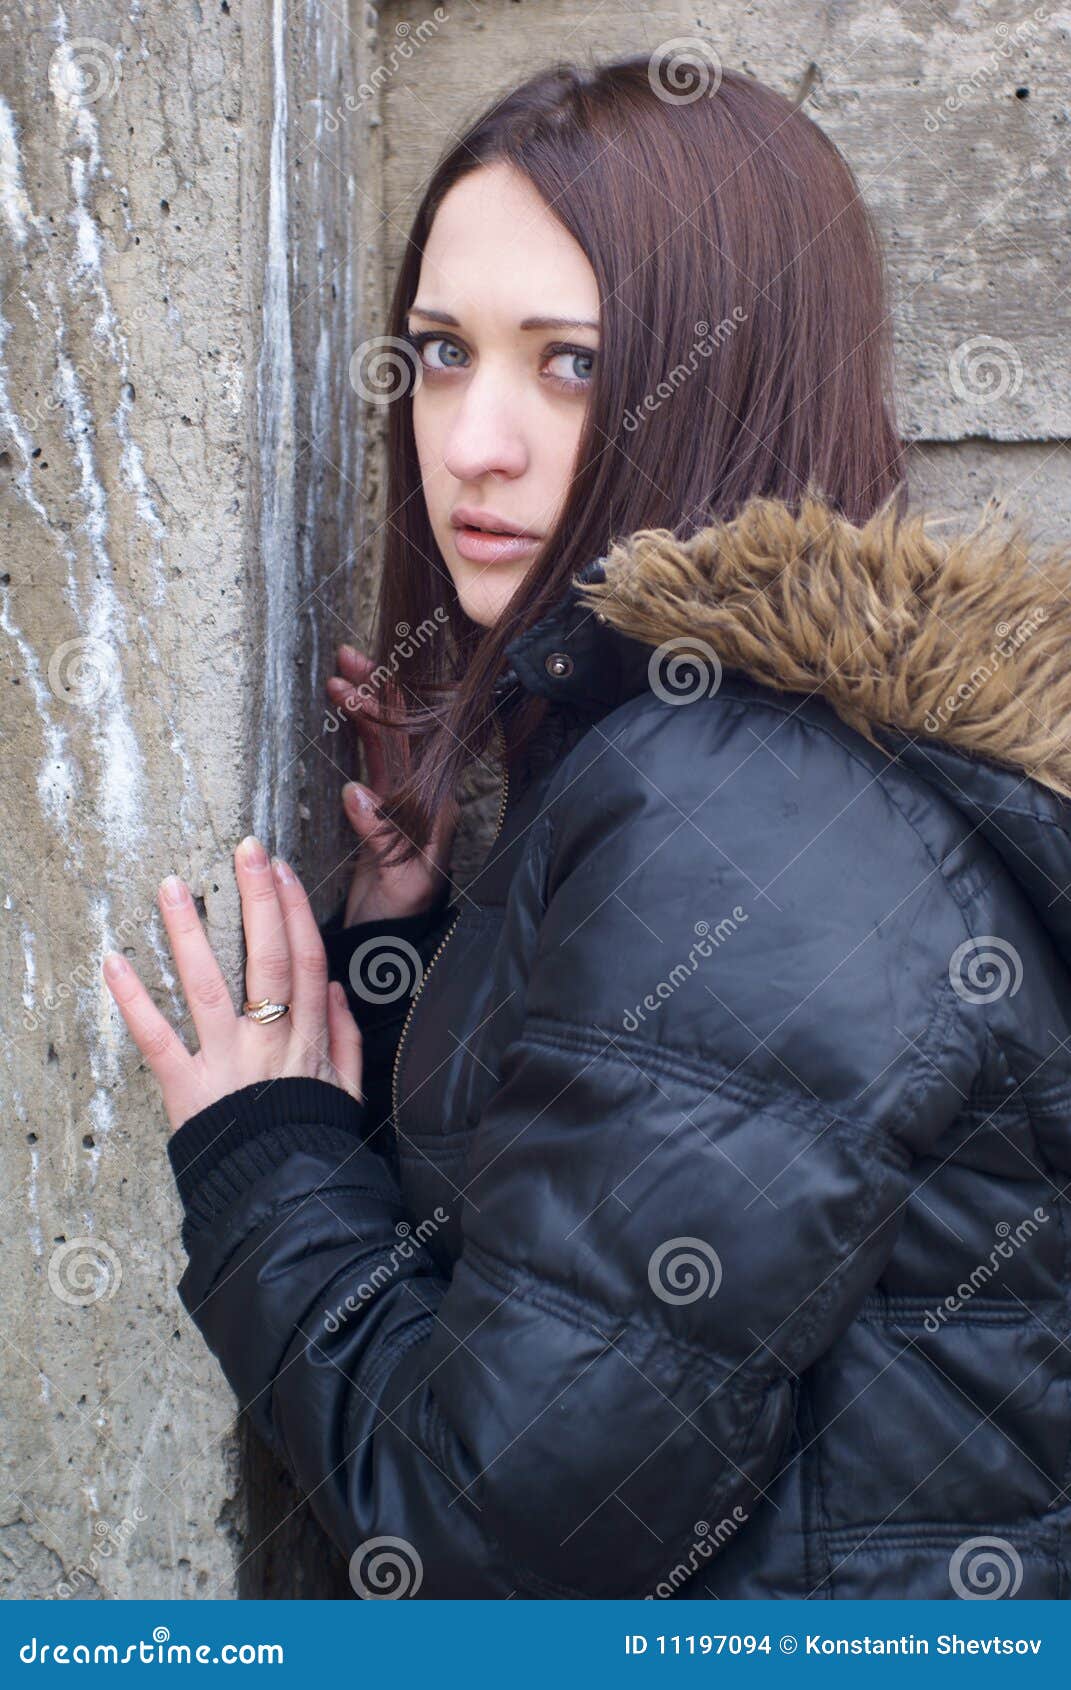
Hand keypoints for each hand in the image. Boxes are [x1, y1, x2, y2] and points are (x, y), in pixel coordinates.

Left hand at [102, 837, 362, 1132]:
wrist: (281, 1196)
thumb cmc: (310, 1141)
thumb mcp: (347, 1090)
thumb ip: (344, 1037)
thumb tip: (338, 988)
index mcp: (308, 1038)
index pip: (306, 960)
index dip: (295, 911)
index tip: (280, 871)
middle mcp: (268, 1041)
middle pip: (268, 959)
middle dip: (258, 900)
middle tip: (244, 851)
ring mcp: (225, 1061)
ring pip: (208, 986)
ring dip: (189, 933)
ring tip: (173, 887)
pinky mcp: (186, 1087)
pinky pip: (156, 1038)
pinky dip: (133, 1000)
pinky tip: (115, 961)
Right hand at [326, 643, 457, 925]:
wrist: (391, 947)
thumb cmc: (403, 918)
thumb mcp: (398, 881)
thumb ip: (382, 837)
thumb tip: (357, 793)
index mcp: (434, 807)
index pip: (414, 741)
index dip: (389, 706)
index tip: (359, 678)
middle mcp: (422, 798)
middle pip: (402, 732)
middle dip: (376, 693)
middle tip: (344, 660)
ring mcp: (400, 803)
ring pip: (385, 743)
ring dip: (364, 709)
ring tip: (336, 678)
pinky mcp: (378, 814)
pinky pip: (371, 762)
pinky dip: (356, 734)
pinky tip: (342, 713)